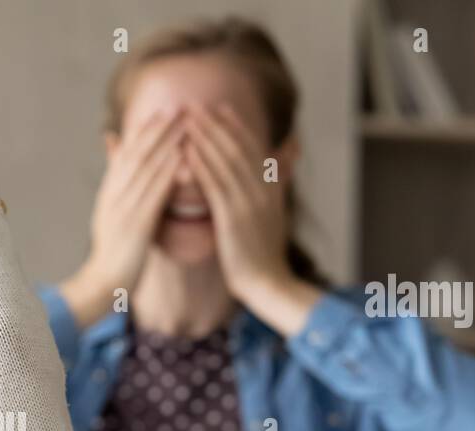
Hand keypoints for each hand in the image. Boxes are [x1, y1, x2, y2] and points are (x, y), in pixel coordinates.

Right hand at [60, 107, 187, 326]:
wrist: (102, 284)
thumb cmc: (113, 255)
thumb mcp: (111, 219)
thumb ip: (119, 196)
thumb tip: (124, 189)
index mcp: (110, 194)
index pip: (128, 155)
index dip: (145, 132)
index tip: (163, 112)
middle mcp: (115, 195)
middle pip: (138, 154)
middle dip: (159, 129)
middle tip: (179, 106)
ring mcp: (124, 208)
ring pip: (147, 168)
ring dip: (167, 142)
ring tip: (185, 122)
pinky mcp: (136, 224)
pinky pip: (154, 193)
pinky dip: (168, 172)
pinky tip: (183, 157)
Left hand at [186, 104, 319, 333]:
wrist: (268, 284)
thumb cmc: (264, 253)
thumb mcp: (275, 211)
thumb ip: (278, 180)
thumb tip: (288, 151)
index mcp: (270, 187)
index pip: (252, 148)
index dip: (235, 125)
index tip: (219, 107)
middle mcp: (262, 190)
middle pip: (236, 148)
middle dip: (215, 123)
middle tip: (196, 103)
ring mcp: (248, 203)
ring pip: (224, 162)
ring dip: (205, 137)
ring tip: (187, 118)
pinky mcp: (233, 219)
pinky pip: (214, 186)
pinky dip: (201, 166)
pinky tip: (186, 151)